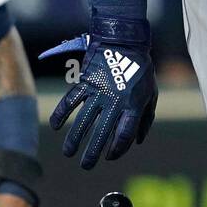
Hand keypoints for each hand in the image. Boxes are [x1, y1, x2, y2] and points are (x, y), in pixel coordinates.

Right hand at [40, 14, 157, 168]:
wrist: (125, 41)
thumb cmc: (140, 71)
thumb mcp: (150, 95)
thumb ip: (145, 119)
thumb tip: (138, 142)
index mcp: (133, 105)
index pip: (123, 135)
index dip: (117, 149)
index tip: (109, 156)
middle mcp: (115, 101)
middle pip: (101, 132)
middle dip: (92, 152)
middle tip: (86, 165)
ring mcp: (99, 91)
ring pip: (83, 120)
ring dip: (74, 138)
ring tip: (68, 152)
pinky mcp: (86, 82)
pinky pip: (71, 100)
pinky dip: (61, 112)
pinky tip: (55, 126)